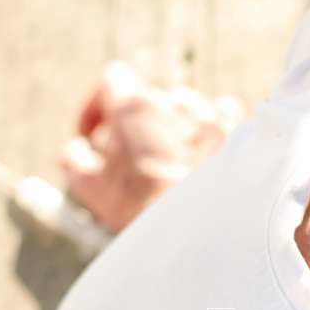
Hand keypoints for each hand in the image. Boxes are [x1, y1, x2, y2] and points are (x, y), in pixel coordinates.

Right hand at [59, 62, 243, 231]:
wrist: (198, 229)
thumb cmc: (143, 209)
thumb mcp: (92, 188)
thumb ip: (74, 160)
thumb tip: (74, 151)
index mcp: (133, 107)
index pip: (110, 80)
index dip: (98, 108)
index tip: (95, 136)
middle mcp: (172, 101)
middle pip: (146, 99)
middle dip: (134, 125)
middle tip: (130, 158)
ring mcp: (207, 114)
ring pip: (184, 105)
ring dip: (172, 124)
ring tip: (168, 156)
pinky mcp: (235, 132)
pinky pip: (224, 112)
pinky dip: (213, 125)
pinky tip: (204, 146)